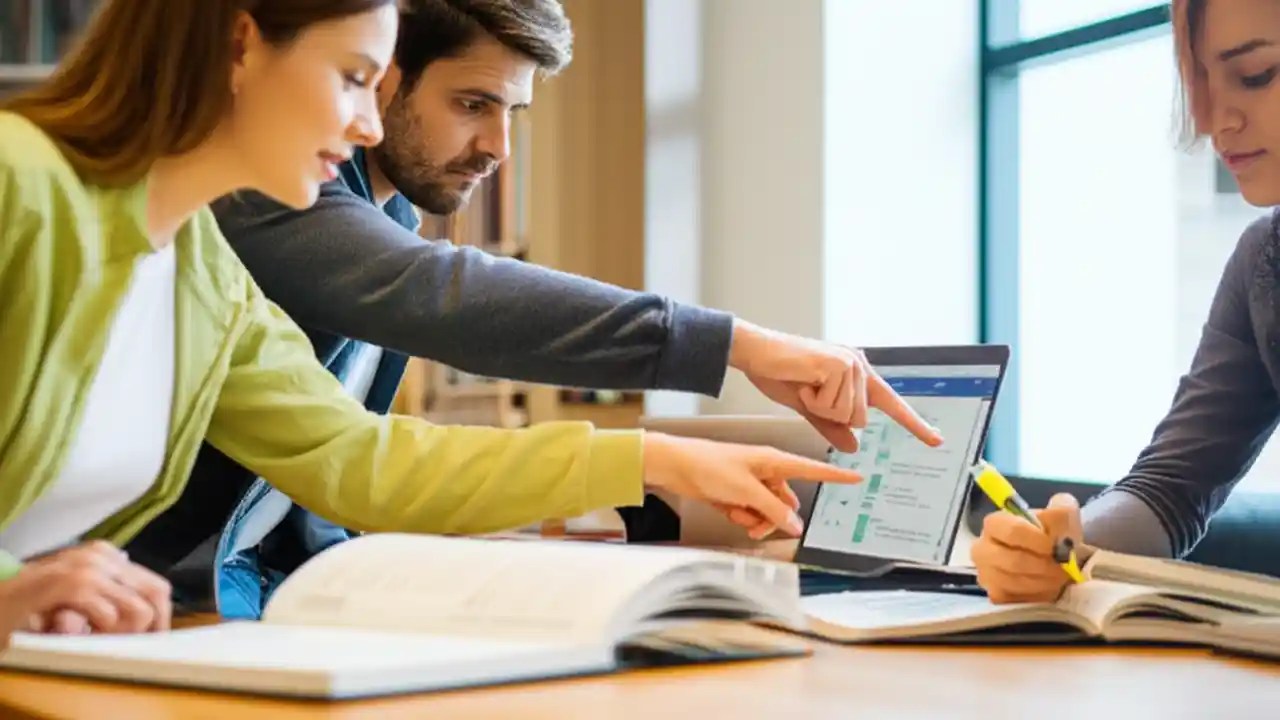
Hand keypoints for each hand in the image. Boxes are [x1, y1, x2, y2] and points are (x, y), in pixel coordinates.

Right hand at [0, 541, 171, 648]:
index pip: (157, 587)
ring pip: (138, 610)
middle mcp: (102, 555)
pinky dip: (98, 634)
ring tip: (89, 637)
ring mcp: (88, 567)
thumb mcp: (79, 599)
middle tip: (118, 643)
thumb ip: (111, 597)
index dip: (159, 619)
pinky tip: (76, 635)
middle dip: (144, 628)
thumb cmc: (32, 605)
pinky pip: (110, 615)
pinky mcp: (73, 583)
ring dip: (119, 634)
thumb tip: (152, 617)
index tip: (150, 642)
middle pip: (156, 596)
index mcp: (106, 555)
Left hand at [642, 432, 861, 539]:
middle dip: (775, 516)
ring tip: (740, 516)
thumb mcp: (746, 491)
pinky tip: (728, 511)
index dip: (834, 475)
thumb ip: (773, 509)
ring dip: (757, 519)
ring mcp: (750, 483)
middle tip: (759, 521)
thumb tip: (794, 524)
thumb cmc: (708, 466)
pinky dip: (742, 516)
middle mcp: (765, 471)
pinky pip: (750, 512)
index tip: (857, 478)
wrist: (675, 466)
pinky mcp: (735, 493)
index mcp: (774, 461)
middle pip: (786, 501)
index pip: (812, 469)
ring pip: (768, 510)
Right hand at [728, 320, 942, 452]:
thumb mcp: (809, 408)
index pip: (890, 404)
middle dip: (829, 415)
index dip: (914, 424)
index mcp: (855, 374)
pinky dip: (811, 400)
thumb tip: (855, 446)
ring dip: (819, 407)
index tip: (936, 440)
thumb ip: (833, 427)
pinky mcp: (839, 365)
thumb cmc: (780, 374)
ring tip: (803, 384)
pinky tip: (801, 380)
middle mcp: (858, 366)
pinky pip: (832, 405)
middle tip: (808, 394)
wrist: (755, 352)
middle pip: (861, 418)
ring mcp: (850, 363)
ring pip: (847, 414)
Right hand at [970, 494, 1084, 603]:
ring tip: (1058, 577)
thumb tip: (1057, 511)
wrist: (1053, 560)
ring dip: (1044, 581)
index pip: (1012, 531)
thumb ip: (1062, 509)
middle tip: (1063, 567)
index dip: (1037, 540)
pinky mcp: (995, 596)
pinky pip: (1016, 599)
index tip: (1055, 547)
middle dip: (1044, 566)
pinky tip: (1047, 587)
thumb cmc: (1052, 536)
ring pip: (1016, 582)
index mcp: (995, 523)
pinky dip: (1037, 595)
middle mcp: (982, 549)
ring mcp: (986, 574)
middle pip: (1014, 561)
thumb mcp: (1062, 515)